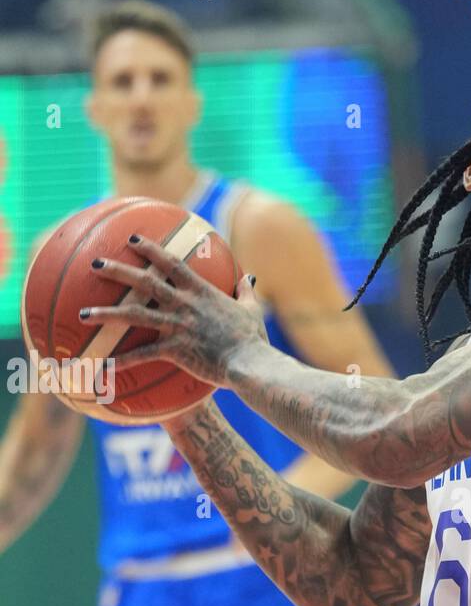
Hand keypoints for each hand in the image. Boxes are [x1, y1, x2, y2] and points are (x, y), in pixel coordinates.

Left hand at [80, 234, 268, 387]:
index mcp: (201, 291)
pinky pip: (143, 355)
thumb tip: (250, 277)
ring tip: (82, 314)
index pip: (171, 263)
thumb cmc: (253, 339)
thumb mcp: (252, 310)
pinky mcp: (175, 351)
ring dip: (106, 314)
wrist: (251, 364)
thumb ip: (246, 291)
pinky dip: (121, 361)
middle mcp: (185, 304)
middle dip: (117, 271)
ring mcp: (178, 326)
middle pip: (144, 282)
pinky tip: (102, 366)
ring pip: (134, 315)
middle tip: (94, 263)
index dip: (150, 249)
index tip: (131, 239)